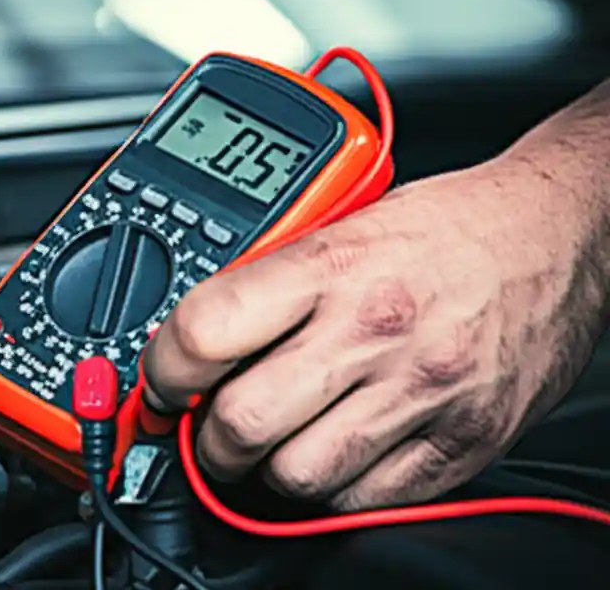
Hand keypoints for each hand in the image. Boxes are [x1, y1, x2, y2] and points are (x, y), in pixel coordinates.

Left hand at [142, 157, 607, 510]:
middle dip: (205, 440)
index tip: (160, 383)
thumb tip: (195, 332)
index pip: (203, 333)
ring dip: (267, 470)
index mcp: (329, 265)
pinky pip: (366, 498)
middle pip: (241, 422)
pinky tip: (336, 452)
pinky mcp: (463, 438)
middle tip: (207, 428)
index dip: (161, 371)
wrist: (558, 229)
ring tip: (274, 442)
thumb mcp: (343, 222)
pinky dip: (336, 489)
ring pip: (296, 474)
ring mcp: (420, 390)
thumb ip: (270, 279)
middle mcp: (373, 329)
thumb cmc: (449, 225)